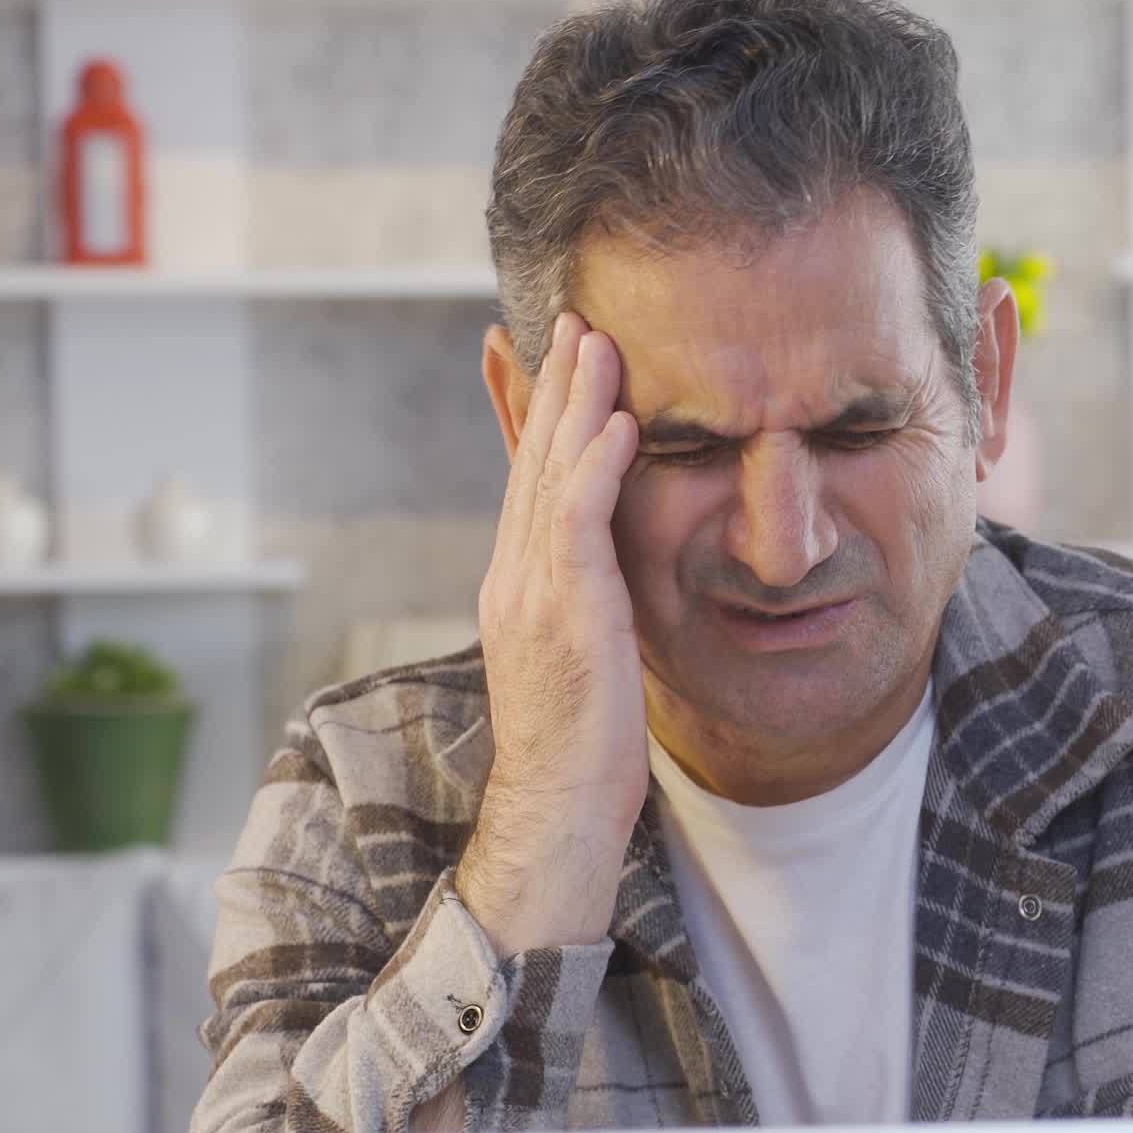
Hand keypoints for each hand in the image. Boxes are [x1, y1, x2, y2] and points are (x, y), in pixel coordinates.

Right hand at [460, 313, 646, 954]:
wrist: (559, 814)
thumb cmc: (583, 753)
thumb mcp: (586, 659)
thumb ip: (589, 604)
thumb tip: (609, 578)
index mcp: (519, 587)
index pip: (531, 483)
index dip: (539, 417)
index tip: (551, 356)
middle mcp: (515, 579)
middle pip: (532, 463)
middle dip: (552, 387)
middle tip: (572, 318)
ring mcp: (533, 593)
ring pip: (551, 477)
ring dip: (574, 404)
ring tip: (595, 340)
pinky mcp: (564, 614)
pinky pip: (578, 523)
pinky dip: (596, 467)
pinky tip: (617, 421)